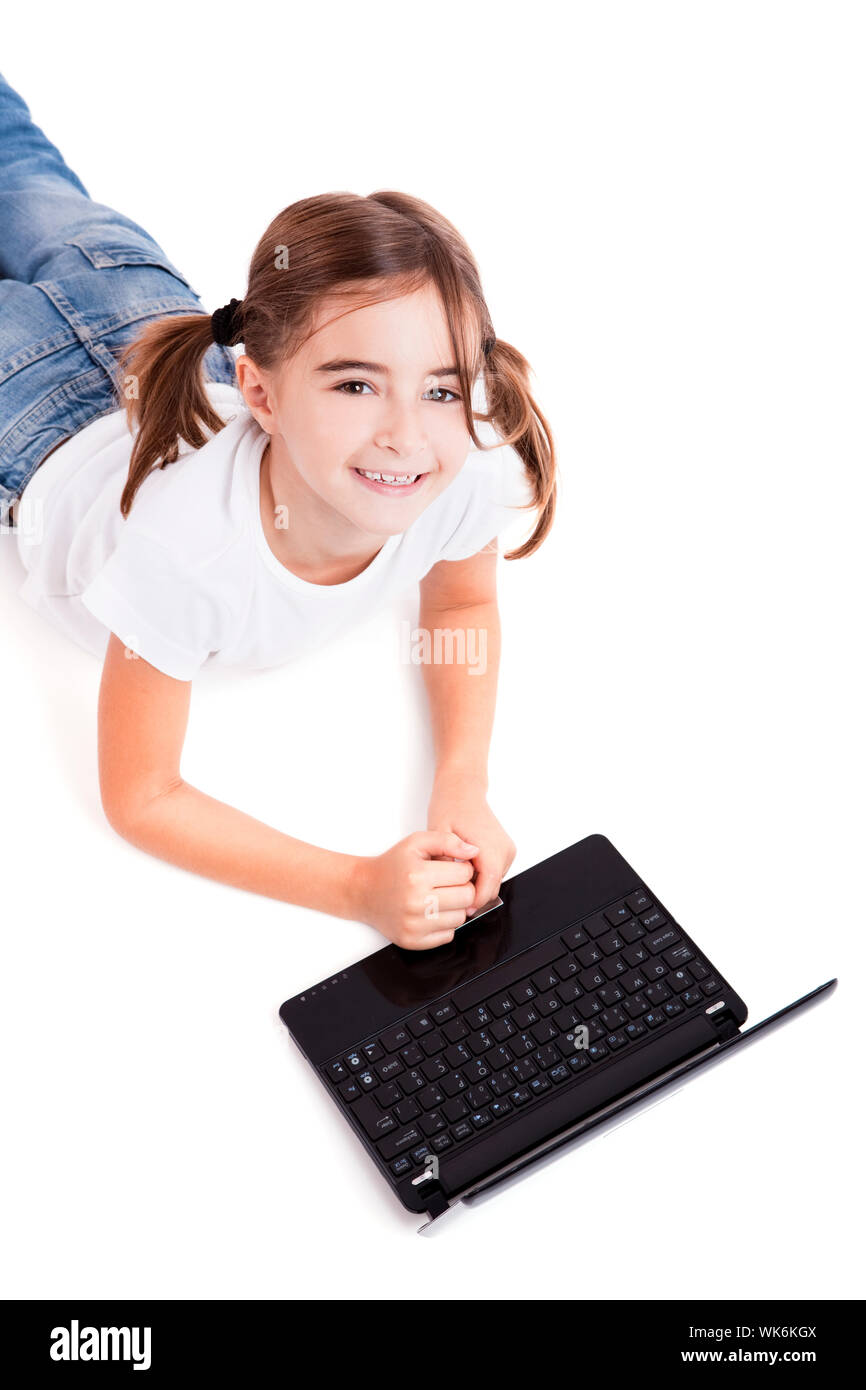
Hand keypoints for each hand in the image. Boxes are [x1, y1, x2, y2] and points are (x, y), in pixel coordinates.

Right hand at [350, 831, 478, 949]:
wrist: (364, 891)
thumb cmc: (392, 866)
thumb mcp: (416, 843)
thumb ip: (447, 841)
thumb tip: (474, 850)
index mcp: (417, 875)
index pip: (465, 874)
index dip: (462, 869)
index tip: (451, 869)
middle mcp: (415, 902)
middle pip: (466, 898)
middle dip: (462, 888)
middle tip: (447, 884)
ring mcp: (414, 925)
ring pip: (460, 918)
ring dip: (455, 907)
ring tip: (438, 897)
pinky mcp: (413, 941)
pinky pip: (448, 936)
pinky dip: (444, 924)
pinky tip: (431, 912)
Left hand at [427, 771, 515, 913]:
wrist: (462, 788)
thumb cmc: (451, 805)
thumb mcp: (439, 834)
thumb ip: (446, 860)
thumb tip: (449, 885)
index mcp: (491, 848)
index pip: (487, 888)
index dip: (472, 902)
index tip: (457, 910)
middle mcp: (504, 851)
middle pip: (492, 888)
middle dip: (472, 897)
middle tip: (449, 901)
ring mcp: (507, 851)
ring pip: (493, 882)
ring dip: (476, 887)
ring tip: (452, 884)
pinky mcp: (505, 851)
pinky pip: (494, 873)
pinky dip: (480, 877)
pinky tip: (461, 872)